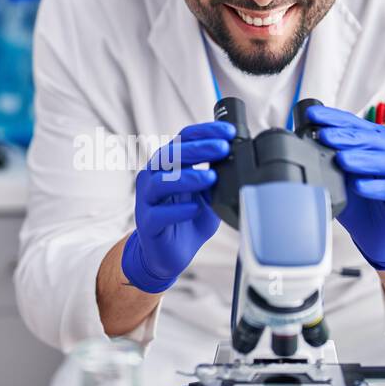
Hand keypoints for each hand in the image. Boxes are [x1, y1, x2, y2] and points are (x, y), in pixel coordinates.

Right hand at [120, 121, 234, 292]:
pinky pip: (158, 213)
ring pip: (160, 182)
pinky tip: (194, 209)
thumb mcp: (208, 195)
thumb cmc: (187, 219)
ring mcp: (147, 200)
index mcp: (168, 165)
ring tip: (210, 178)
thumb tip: (238, 162)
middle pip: (170, 154)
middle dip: (198, 149)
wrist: (169, 253)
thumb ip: (218, 179)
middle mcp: (154, 177)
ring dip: (187, 177)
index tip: (229, 133)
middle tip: (222, 148)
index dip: (205, 132)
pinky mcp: (146, 223)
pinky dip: (177, 210)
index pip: (184, 139)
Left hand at [305, 105, 384, 270]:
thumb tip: (304, 145)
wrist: (378, 235)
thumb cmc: (361, 202)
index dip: (334, 118)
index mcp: (379, 143)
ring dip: (362, 159)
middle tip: (325, 135)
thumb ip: (330, 161)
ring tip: (341, 159)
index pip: (356, 125)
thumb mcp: (340, 178)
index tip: (312, 115)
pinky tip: (359, 186)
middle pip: (373, 139)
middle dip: (347, 136)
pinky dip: (376, 187)